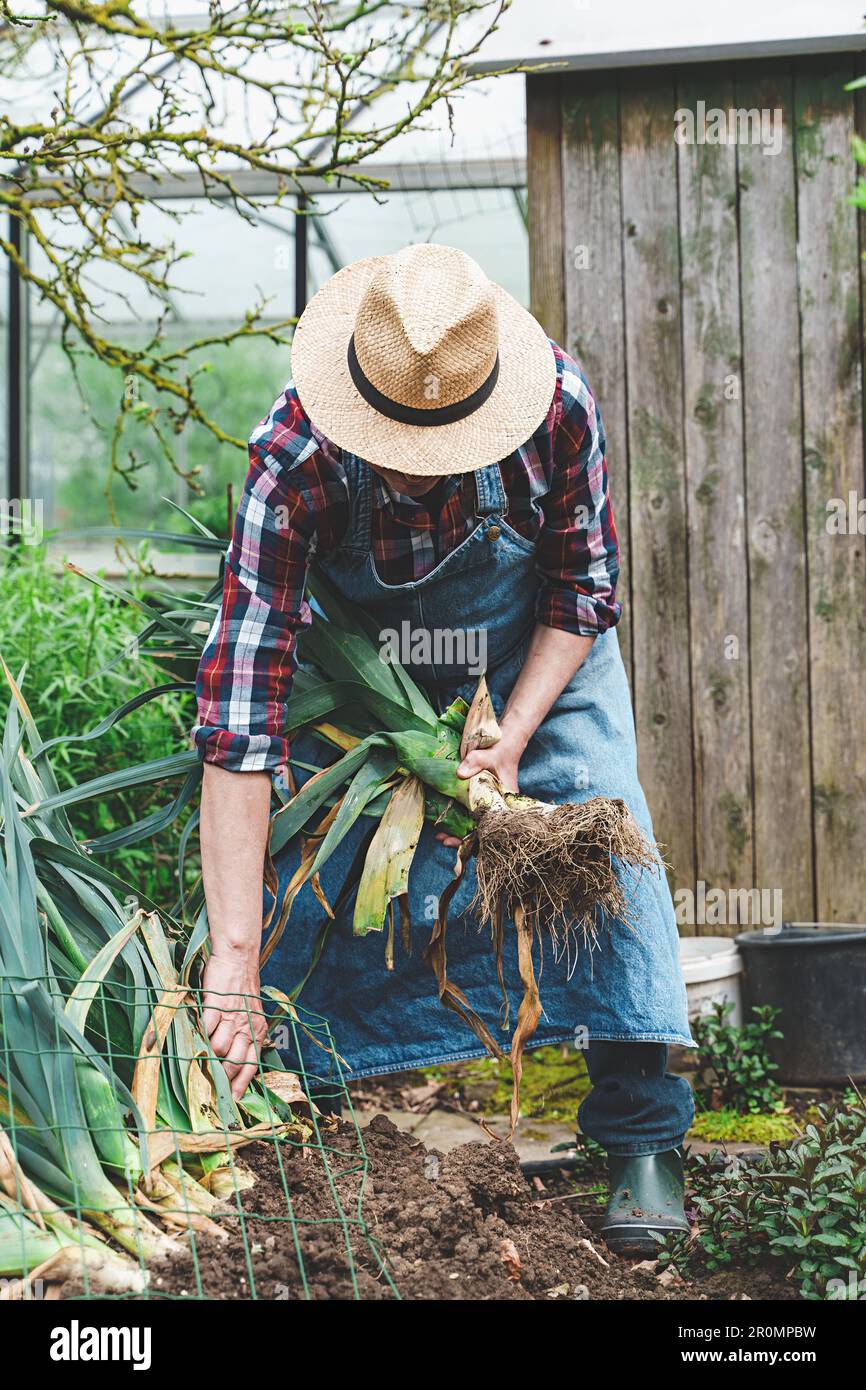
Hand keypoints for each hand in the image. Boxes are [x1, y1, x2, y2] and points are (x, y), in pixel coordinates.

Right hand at [201, 948, 269, 1100]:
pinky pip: (207, 1030)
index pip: (251, 1064)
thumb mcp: (249, 1014)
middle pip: (234, 1062)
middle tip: (209, 1087)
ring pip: (219, 1049)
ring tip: (197, 1061)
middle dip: (221, 1078)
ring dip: (207, 1056)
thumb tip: (228, 1060)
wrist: (238, 958)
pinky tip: (194, 1040)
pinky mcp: (217, 1006)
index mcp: (258, 1030)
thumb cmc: (241, 988)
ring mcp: (232, 1016)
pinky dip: (199, 1037)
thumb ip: (243, 1035)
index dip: (242, 1084)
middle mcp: (248, 1026)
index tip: (232, 1101)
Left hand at [434, 726, 525, 848]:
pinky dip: (460, 821)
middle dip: (463, 840)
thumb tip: (459, 774)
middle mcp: (499, 808)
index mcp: (505, 803)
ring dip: (460, 833)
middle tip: (443, 839)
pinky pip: (472, 816)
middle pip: (483, 833)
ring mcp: (491, 805)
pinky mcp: (483, 800)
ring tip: (440, 836)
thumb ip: (476, 762)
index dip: (476, 840)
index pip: (492, 829)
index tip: (458, 842)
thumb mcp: (489, 755)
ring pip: (477, 827)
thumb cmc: (502, 751)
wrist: (507, 745)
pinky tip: (445, 822)